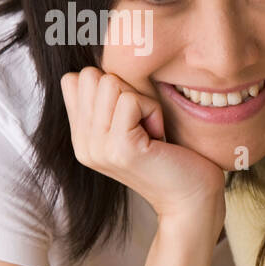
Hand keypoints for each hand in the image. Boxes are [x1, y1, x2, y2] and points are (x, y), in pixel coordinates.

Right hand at [59, 67, 225, 231]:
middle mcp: (82, 144)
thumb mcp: (131, 126)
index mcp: (81, 137)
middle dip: (126, 90)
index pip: (73, 80)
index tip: (133, 116)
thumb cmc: (172, 157)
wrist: (191, 200)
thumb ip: (108, 102)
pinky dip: (152, 110)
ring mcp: (98, 147)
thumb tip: (99, 65)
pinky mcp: (121, 148)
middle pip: (89, 76)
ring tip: (153, 131)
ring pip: (110, 83)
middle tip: (145, 123)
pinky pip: (131, 99)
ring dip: (142, 101)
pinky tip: (159, 136)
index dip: (110, 85)